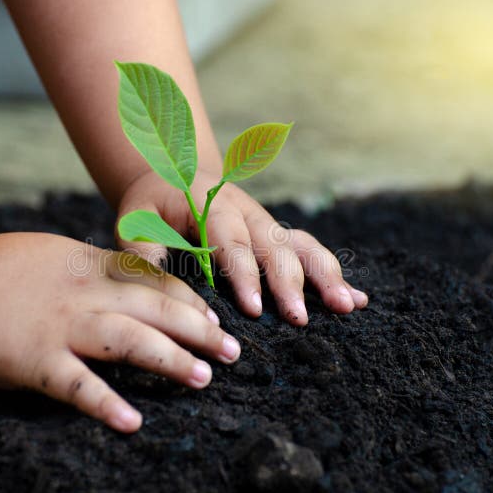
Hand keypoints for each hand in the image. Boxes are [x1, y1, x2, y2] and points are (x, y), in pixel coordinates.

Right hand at [0, 232, 239, 432]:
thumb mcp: (53, 252)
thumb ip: (90, 266)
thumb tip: (124, 274)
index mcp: (90, 265)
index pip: (154, 281)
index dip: (189, 302)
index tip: (213, 319)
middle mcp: (85, 294)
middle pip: (156, 310)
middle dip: (199, 330)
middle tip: (231, 351)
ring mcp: (62, 327)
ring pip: (131, 342)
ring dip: (171, 361)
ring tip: (203, 379)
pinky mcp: (35, 360)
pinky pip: (78, 386)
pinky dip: (107, 404)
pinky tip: (133, 421)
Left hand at [117, 170, 367, 325]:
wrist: (174, 173)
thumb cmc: (153, 204)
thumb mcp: (135, 219)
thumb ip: (141, 248)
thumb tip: (151, 278)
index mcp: (212, 205)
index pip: (230, 240)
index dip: (244, 274)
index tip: (256, 309)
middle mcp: (247, 213)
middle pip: (274, 246)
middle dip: (290, 282)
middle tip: (300, 319)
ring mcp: (266, 223)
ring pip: (301, 245)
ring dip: (325, 275)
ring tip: (346, 307)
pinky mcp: (276, 235)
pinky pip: (310, 250)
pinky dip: (333, 273)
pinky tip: (357, 299)